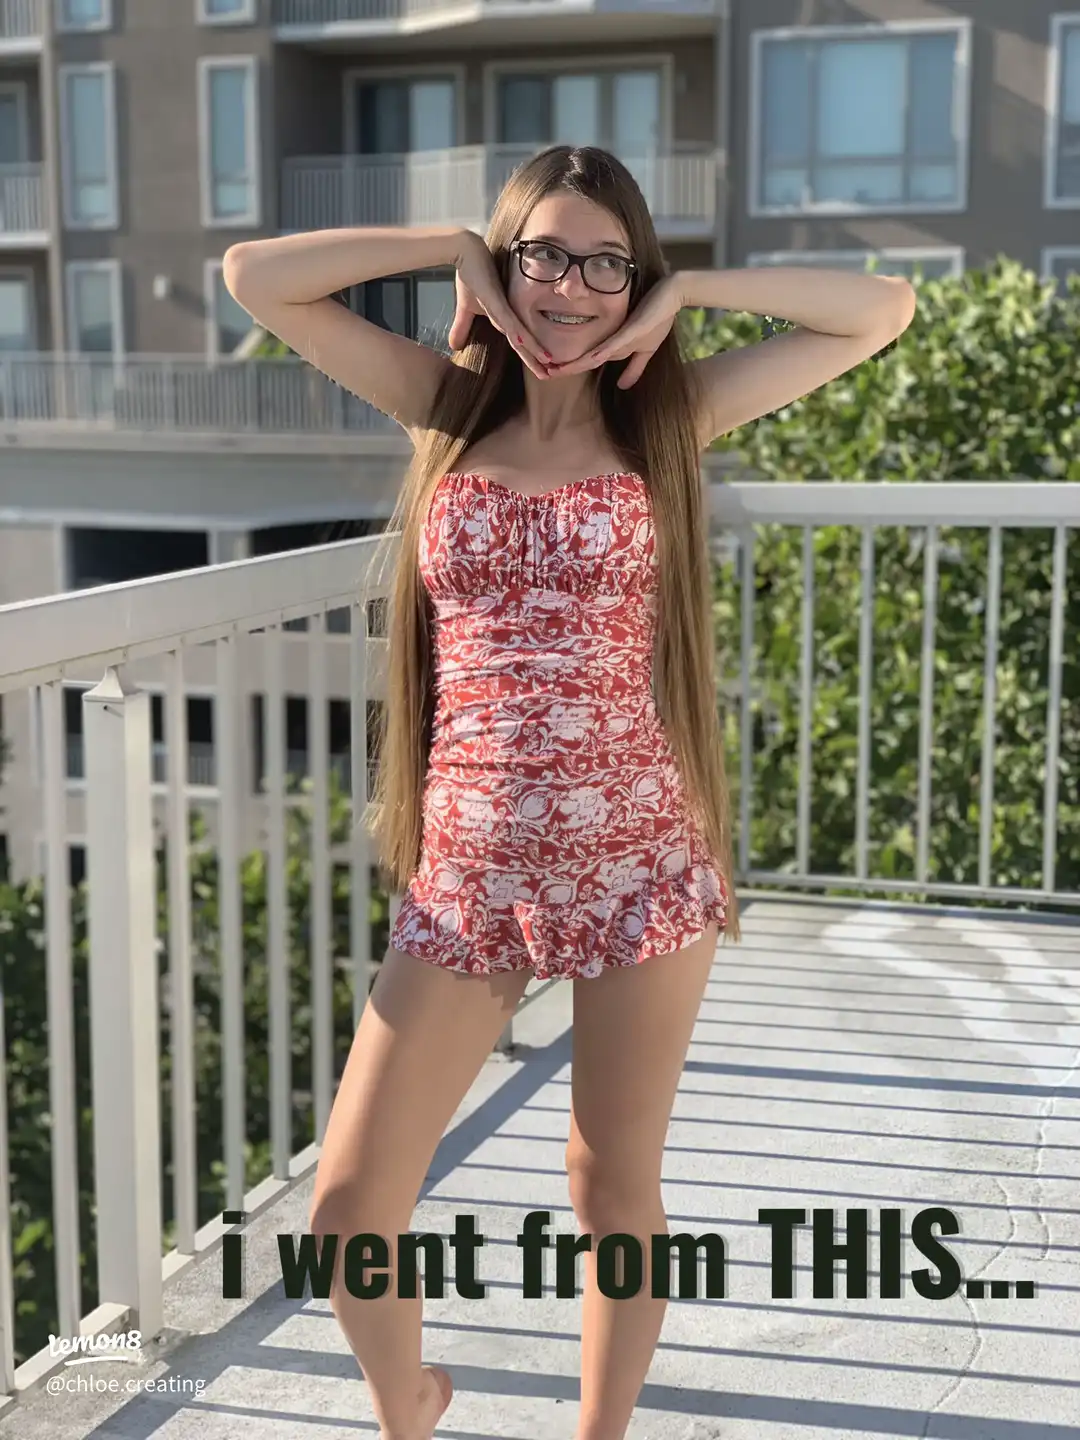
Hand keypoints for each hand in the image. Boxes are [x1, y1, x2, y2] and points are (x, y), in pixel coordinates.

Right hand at [448, 232, 551, 379]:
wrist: (465, 252)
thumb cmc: (470, 276)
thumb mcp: (465, 309)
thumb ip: (462, 328)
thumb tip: (454, 347)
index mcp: (504, 318)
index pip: (519, 343)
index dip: (530, 358)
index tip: (543, 372)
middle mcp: (508, 314)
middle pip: (524, 342)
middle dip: (537, 360)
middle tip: (551, 374)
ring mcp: (503, 307)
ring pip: (520, 334)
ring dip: (534, 350)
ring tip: (548, 364)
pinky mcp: (496, 299)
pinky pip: (508, 319)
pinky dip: (517, 332)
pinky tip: (525, 344)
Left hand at [549, 276, 681, 387]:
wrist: (673, 294)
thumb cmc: (658, 317)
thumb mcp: (646, 350)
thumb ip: (634, 368)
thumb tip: (622, 387)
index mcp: (614, 344)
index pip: (588, 361)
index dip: (571, 368)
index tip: (552, 374)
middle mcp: (613, 339)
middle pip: (586, 358)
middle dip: (566, 367)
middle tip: (544, 373)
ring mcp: (621, 334)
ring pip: (593, 353)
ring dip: (575, 363)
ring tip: (554, 369)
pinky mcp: (632, 328)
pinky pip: (615, 343)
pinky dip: (602, 353)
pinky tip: (590, 360)